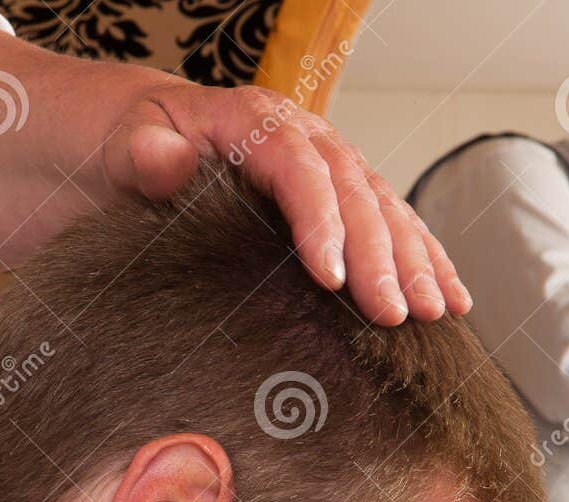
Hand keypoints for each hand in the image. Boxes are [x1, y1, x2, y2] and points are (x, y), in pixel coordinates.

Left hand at [102, 82, 470, 325]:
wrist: (124, 141)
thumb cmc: (122, 145)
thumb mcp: (119, 142)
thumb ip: (143, 153)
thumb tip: (168, 159)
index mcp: (253, 119)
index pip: (300, 169)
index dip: (321, 221)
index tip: (330, 277)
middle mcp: (302, 139)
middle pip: (354, 193)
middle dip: (381, 256)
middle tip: (395, 313)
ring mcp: (324, 169)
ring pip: (384, 210)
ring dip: (414, 263)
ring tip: (433, 313)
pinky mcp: (334, 202)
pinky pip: (388, 226)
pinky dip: (422, 261)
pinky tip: (449, 299)